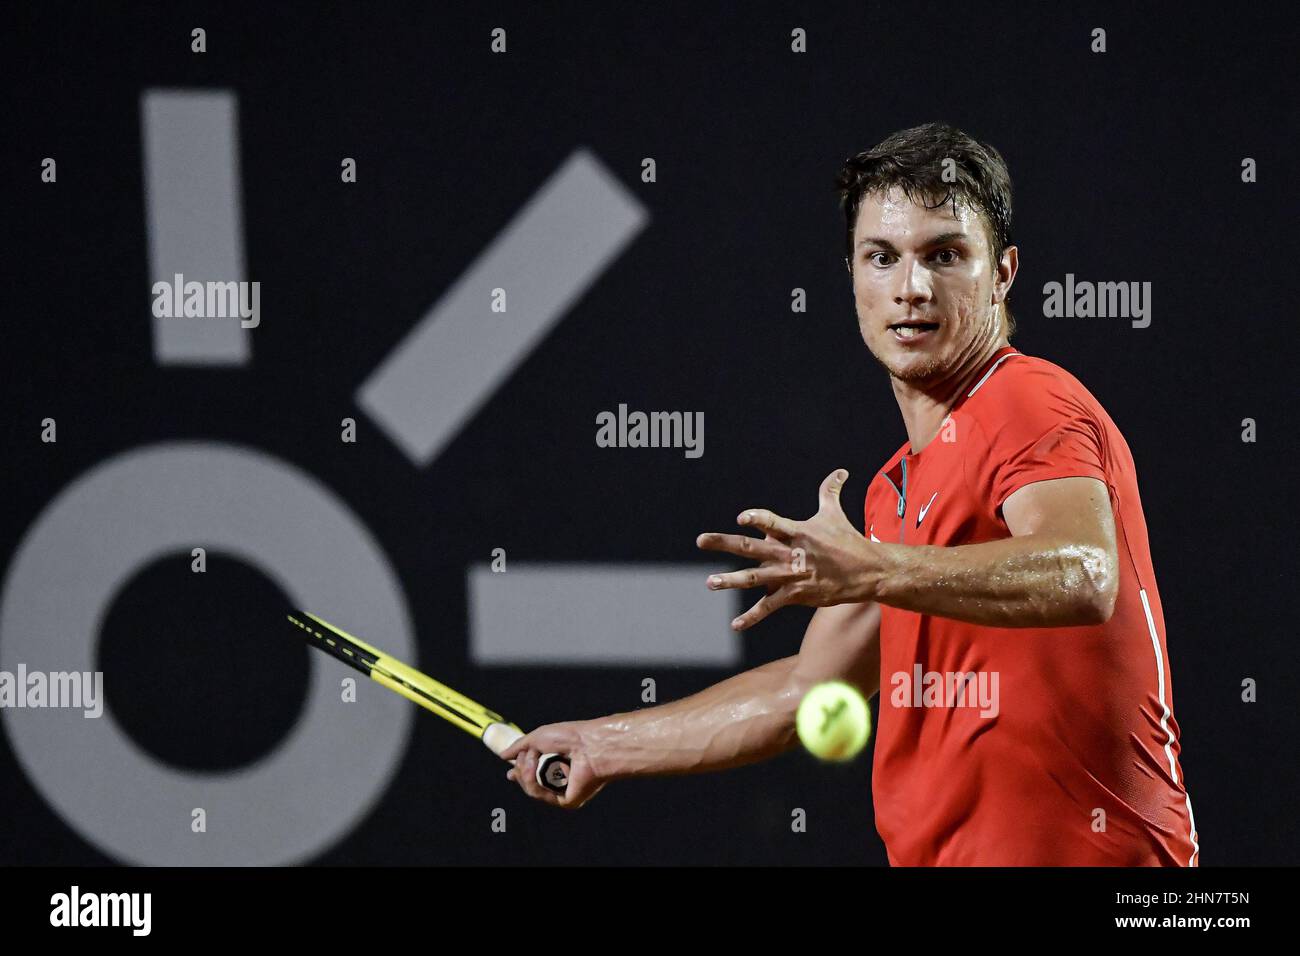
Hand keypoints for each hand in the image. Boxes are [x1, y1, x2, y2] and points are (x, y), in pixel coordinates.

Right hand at [500, 721, 607, 808]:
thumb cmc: (569, 736)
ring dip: (526, 773)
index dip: (521, 774)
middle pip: (530, 783)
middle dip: (521, 770)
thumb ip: (520, 746)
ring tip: (531, 759)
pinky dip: (535, 782)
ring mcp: (565, 792)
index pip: (536, 775)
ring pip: (533, 791)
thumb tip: (503, 755)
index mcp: (558, 764)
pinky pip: (543, 796)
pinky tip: (535, 770)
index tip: (509, 773)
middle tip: (525, 757)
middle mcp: (563, 780)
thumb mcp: (538, 737)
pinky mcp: (568, 801)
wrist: (588, 744)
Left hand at [696, 469, 890, 629]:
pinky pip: (769, 606)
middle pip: (751, 547)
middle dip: (724, 543)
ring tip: (710, 582)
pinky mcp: (795, 595)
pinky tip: (735, 624)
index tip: (741, 518)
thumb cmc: (848, 540)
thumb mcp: (835, 514)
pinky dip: (752, 617)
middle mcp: (789, 553)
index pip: (773, 523)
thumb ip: (829, 491)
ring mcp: (790, 575)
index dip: (758, 519)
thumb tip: (840, 471)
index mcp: (796, 532)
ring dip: (730, 580)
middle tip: (701, 540)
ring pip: (754, 578)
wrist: (866, 572)